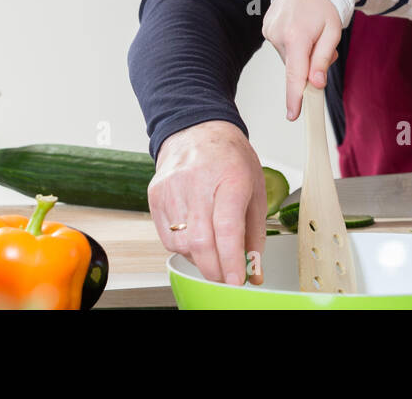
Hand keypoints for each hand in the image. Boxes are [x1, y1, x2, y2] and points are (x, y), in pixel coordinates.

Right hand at [148, 121, 269, 285]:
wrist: (197, 131)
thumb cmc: (230, 158)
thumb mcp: (255, 188)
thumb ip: (255, 233)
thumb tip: (254, 271)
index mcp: (230, 176)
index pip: (227, 227)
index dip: (231, 260)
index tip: (236, 280)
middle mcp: (197, 181)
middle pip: (201, 241)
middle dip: (215, 270)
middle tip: (227, 277)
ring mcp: (172, 188)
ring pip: (183, 244)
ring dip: (200, 260)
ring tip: (213, 250)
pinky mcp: (155, 196)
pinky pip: (167, 238)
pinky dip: (185, 248)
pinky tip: (197, 239)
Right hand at [261, 0, 342, 120]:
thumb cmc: (324, 6)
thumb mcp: (333, 32)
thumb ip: (323, 59)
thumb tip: (316, 84)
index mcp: (297, 36)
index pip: (295, 74)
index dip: (295, 96)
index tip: (293, 114)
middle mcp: (279, 34)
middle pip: (294, 67)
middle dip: (309, 66)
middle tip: (322, 46)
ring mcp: (269, 31)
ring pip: (288, 58)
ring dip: (301, 54)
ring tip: (310, 33)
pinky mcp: (266, 28)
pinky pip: (282, 47)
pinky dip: (292, 45)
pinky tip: (299, 29)